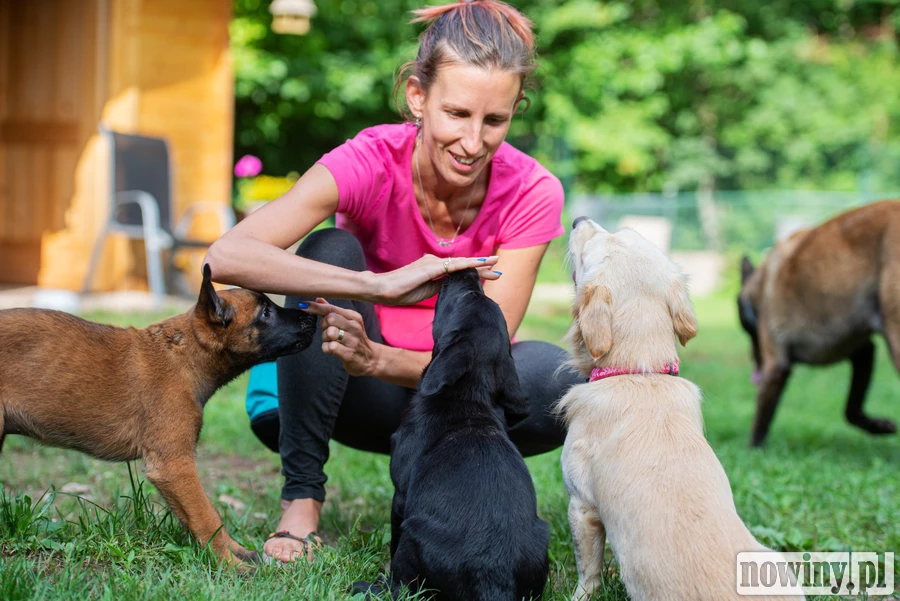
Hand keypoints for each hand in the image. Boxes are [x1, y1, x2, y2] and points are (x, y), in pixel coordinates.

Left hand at [302, 299, 378, 376]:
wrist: (371, 359)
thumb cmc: (355, 339)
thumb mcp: (348, 322)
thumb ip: (333, 311)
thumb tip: (318, 298)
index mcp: (353, 317)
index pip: (332, 308)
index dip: (315, 307)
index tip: (303, 305)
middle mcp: (354, 327)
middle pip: (330, 318)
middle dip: (323, 325)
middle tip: (327, 331)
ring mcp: (353, 341)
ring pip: (329, 333)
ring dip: (325, 338)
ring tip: (331, 341)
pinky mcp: (349, 354)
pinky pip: (330, 347)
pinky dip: (326, 348)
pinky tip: (332, 349)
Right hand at [373, 254, 500, 305]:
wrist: (380, 289)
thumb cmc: (399, 293)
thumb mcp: (425, 292)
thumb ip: (439, 288)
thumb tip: (453, 289)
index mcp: (433, 269)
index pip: (458, 271)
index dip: (474, 273)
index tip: (490, 276)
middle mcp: (434, 262)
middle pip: (462, 266)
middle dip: (481, 268)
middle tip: (499, 270)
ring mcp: (432, 263)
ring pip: (460, 265)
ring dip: (478, 266)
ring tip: (495, 266)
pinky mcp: (429, 268)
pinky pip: (452, 267)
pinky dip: (467, 265)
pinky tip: (479, 265)